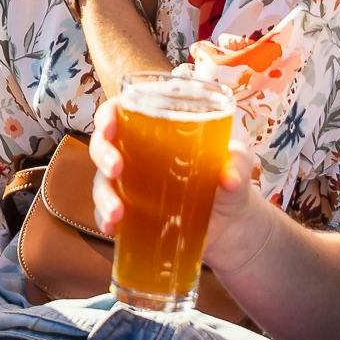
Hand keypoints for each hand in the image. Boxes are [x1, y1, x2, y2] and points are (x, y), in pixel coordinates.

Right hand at [82, 93, 253, 244]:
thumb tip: (229, 179)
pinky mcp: (133, 214)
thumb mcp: (238, 162)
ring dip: (103, 195)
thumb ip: (237, 163)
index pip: (120, 111)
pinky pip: (107, 213)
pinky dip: (105, 220)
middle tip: (116, 169)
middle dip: (103, 154)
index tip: (110, 127)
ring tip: (117, 213)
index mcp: (157, 129)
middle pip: (103, 144)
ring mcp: (132, 185)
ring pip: (102, 182)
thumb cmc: (229, 178)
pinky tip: (112, 228)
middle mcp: (137, 153)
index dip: (107, 115)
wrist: (233, 225)